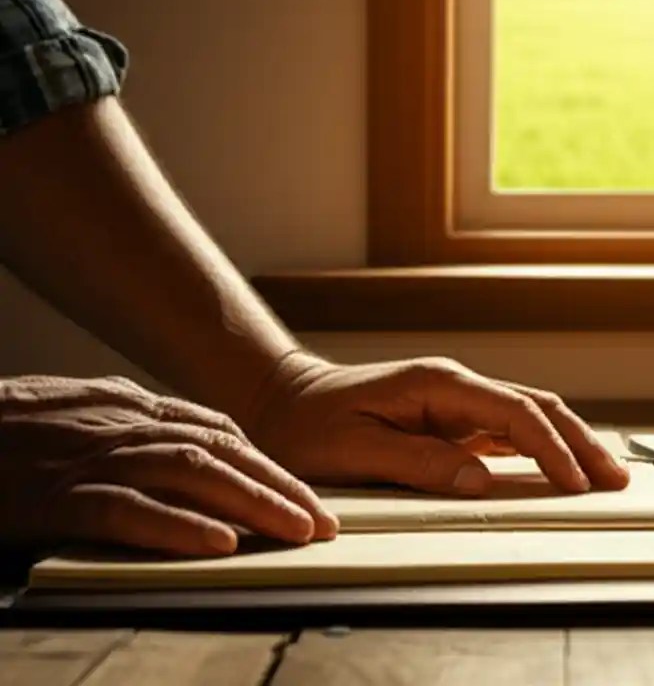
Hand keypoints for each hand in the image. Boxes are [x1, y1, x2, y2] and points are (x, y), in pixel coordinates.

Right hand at [0, 376, 338, 555]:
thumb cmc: (4, 433)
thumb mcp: (77, 416)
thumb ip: (133, 428)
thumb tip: (193, 447)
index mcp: (126, 405)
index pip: (217, 431)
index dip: (267, 463)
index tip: (305, 492)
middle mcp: (118, 424)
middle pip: (219, 450)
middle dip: (279, 485)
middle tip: (325, 520)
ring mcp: (87, 458)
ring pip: (190, 473)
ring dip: (252, 502)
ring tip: (296, 531)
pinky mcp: (53, 498)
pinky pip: (126, 510)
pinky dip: (176, 527)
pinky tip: (218, 544)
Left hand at [247, 354, 630, 496]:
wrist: (283, 402)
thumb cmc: (308, 425)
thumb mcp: (353, 450)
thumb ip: (418, 463)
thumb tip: (480, 481)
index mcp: (439, 384)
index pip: (514, 413)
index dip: (551, 448)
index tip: (575, 482)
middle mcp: (456, 387)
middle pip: (538, 407)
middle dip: (580, 442)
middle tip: (616, 477)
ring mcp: (458, 401)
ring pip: (532, 417)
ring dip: (570, 443)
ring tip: (605, 474)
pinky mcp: (454, 420)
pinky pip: (511, 432)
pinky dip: (544, 449)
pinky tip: (564, 469)